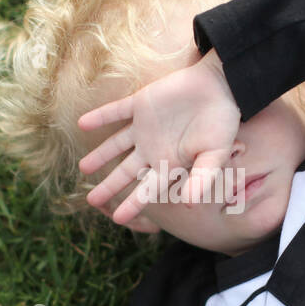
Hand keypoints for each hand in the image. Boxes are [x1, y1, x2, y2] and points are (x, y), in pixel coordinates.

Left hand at [77, 50, 239, 225]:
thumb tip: (189, 205)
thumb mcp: (215, 154)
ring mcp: (145, 126)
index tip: (118, 219)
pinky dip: (100, 117)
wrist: (221, 85)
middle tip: (92, 202)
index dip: (133, 204)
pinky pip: (116, 112)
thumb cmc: (222, 122)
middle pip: (126, 172)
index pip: (148, 189)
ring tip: (82, 168)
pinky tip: (82, 124)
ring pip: (117, 145)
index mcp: (170, 163)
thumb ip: (202, 179)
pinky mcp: (141, 104)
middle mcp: (154, 147)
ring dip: (100, 155)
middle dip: (109, 186)